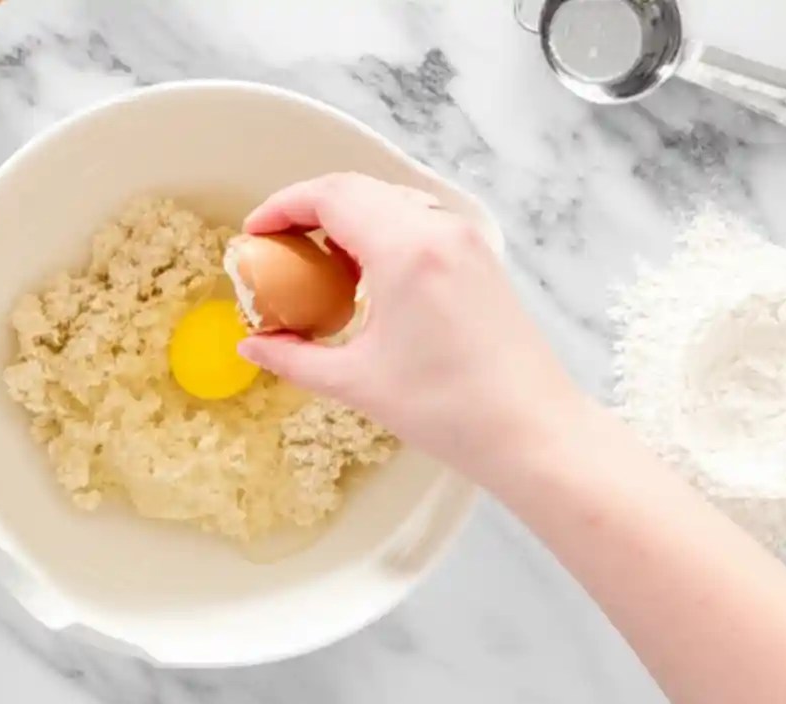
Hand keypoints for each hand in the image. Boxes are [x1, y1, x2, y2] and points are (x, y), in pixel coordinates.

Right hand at [237, 173, 583, 480]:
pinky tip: (365, 278)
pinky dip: (381, 233)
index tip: (255, 233)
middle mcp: (439, 229)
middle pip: (358, 189)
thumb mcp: (357, 383)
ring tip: (316, 264)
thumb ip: (294, 357)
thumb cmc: (449, 410)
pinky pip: (418, 222)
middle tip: (277, 248)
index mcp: (405, 249)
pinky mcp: (480, 258)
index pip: (331, 195)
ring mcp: (465, 240)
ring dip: (347, 219)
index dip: (283, 206)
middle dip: (309, 210)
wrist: (534, 432)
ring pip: (390, 201)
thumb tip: (251, 345)